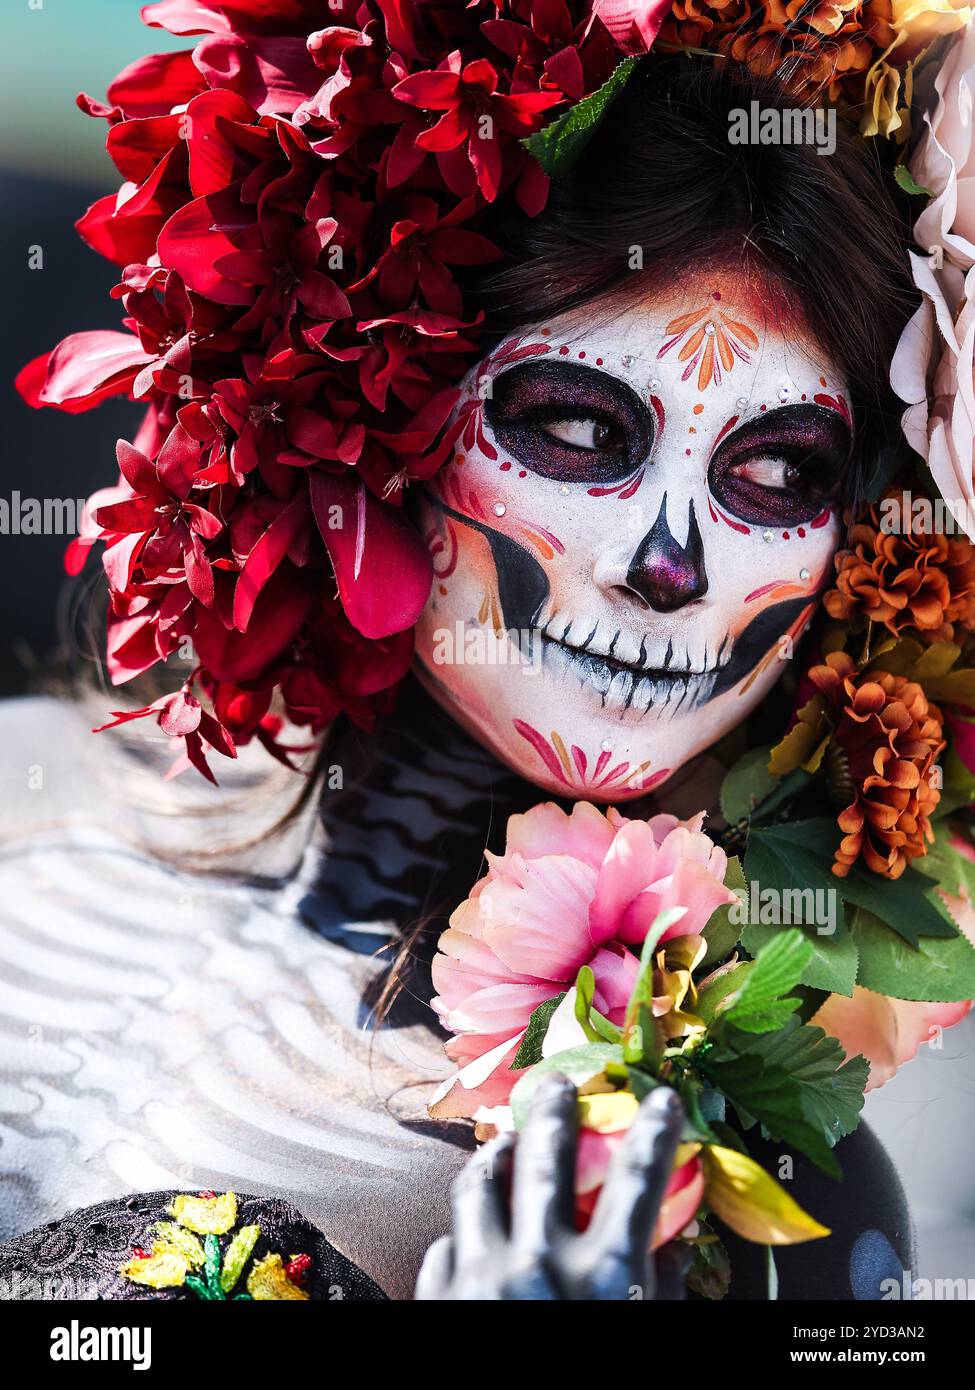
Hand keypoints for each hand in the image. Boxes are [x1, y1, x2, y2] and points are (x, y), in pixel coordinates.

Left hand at [415, 1075, 688, 1299]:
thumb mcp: (653, 1343)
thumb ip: (656, 1291)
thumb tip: (669, 1244)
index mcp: (605, 1277)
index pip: (639, 1177)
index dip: (654, 1130)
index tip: (661, 1099)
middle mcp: (539, 1266)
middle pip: (547, 1159)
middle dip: (555, 1112)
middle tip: (558, 1083)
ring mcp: (480, 1284)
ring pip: (478, 1187)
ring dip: (493, 1155)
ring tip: (503, 1140)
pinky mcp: (438, 1308)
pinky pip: (443, 1251)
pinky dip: (460, 1238)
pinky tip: (469, 1236)